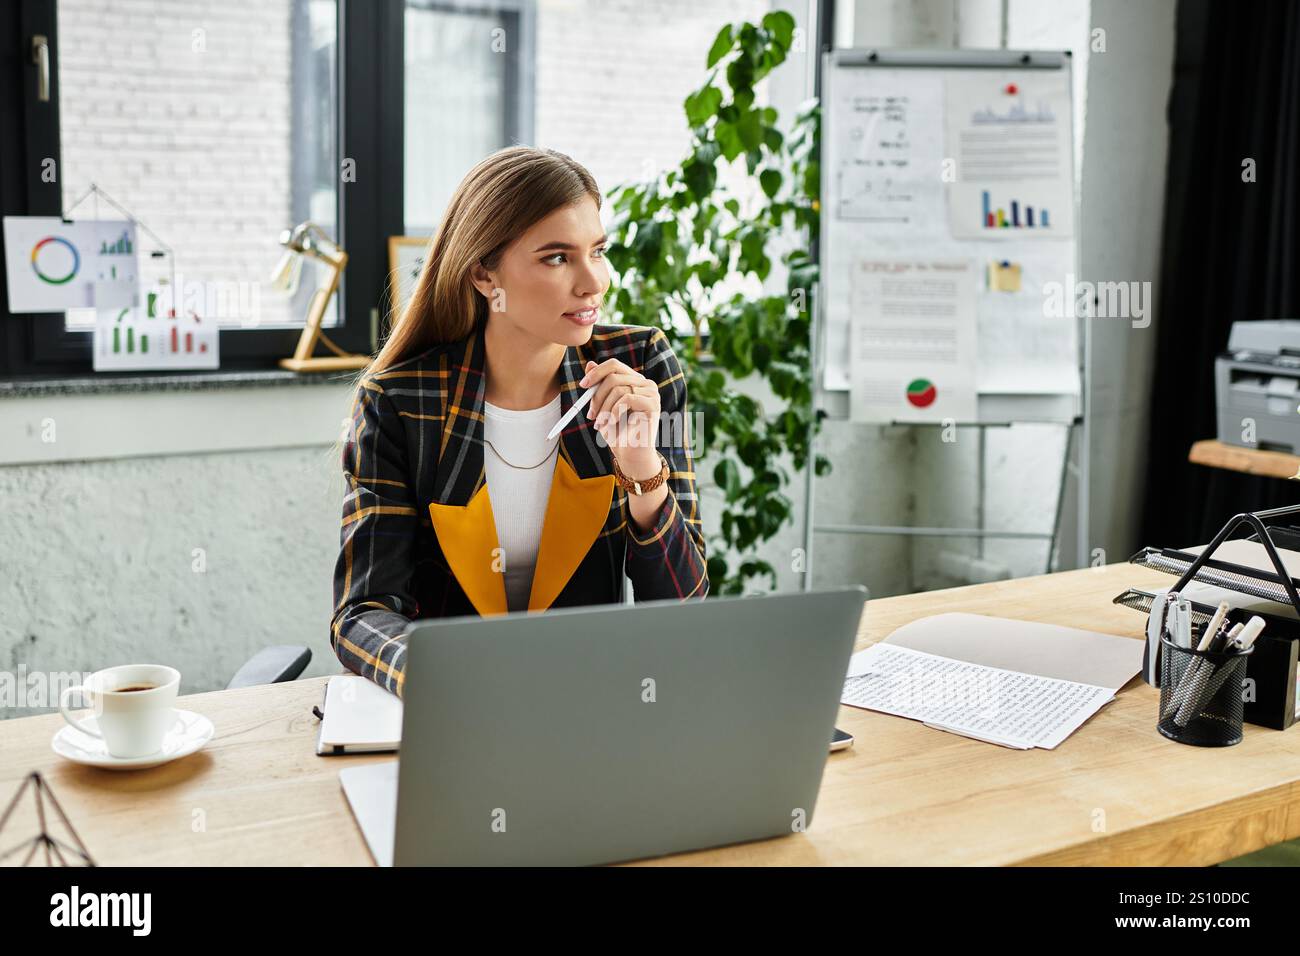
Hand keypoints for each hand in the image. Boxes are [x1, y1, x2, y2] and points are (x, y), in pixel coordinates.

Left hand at [579, 357, 660, 473]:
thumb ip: (598, 386)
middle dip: (597, 395)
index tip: (583, 385)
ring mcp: (651, 393)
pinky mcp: (653, 404)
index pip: (614, 365)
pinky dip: (614, 412)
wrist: (630, 454)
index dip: (597, 372)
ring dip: (604, 408)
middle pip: (614, 375)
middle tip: (591, 413)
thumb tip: (590, 363)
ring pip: (618, 388)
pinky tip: (612, 423)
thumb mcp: (603, 406)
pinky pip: (627, 398)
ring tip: (601, 423)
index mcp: (634, 381)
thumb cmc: (617, 431)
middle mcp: (645, 383)